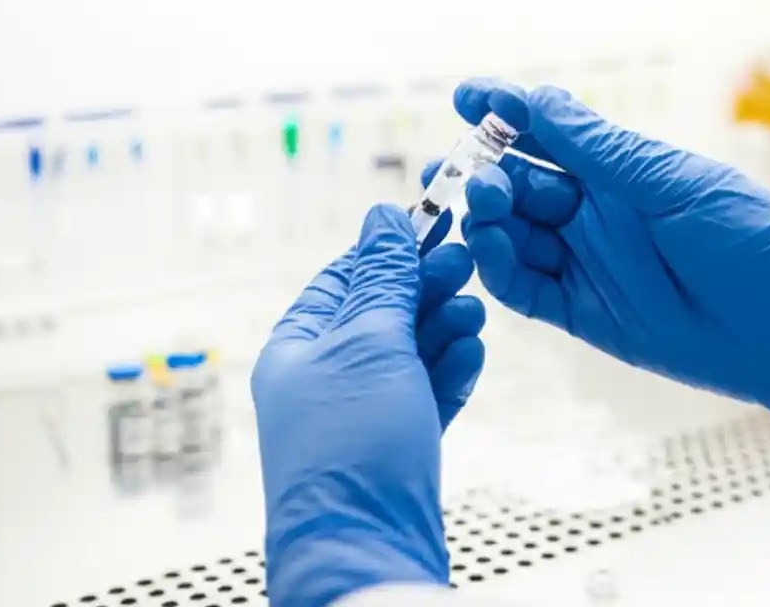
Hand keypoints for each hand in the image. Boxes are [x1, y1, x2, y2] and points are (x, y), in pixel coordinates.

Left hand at [252, 205, 484, 605]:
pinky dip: (450, 371)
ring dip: (444, 325)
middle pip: (382, 310)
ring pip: (410, 351)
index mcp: (296, 347)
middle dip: (426, 285)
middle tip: (465, 260)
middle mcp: (324, 378)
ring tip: (473, 310)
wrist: (367, 550)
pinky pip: (428, 393)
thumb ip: (382, 279)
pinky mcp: (397, 445)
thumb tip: (383, 218)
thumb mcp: (369, 342)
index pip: (345, 276)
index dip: (392, 247)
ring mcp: (361, 414)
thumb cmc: (350, 452)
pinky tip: (471, 354)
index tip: (435, 219)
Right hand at [431, 79, 769, 492]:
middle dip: (484, 171)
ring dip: (488, 218)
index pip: (551, 135)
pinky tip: (489, 251)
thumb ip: (603, 151)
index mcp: (625, 173)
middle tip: (456, 167)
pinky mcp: (588, 317)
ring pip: (516, 236)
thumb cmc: (759, 244)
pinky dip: (501, 271)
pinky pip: (529, 291)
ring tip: (480, 204)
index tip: (468, 97)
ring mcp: (592, 266)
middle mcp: (601, 216)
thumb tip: (541, 99)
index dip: (506, 114)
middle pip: (522, 186)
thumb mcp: (676, 186)